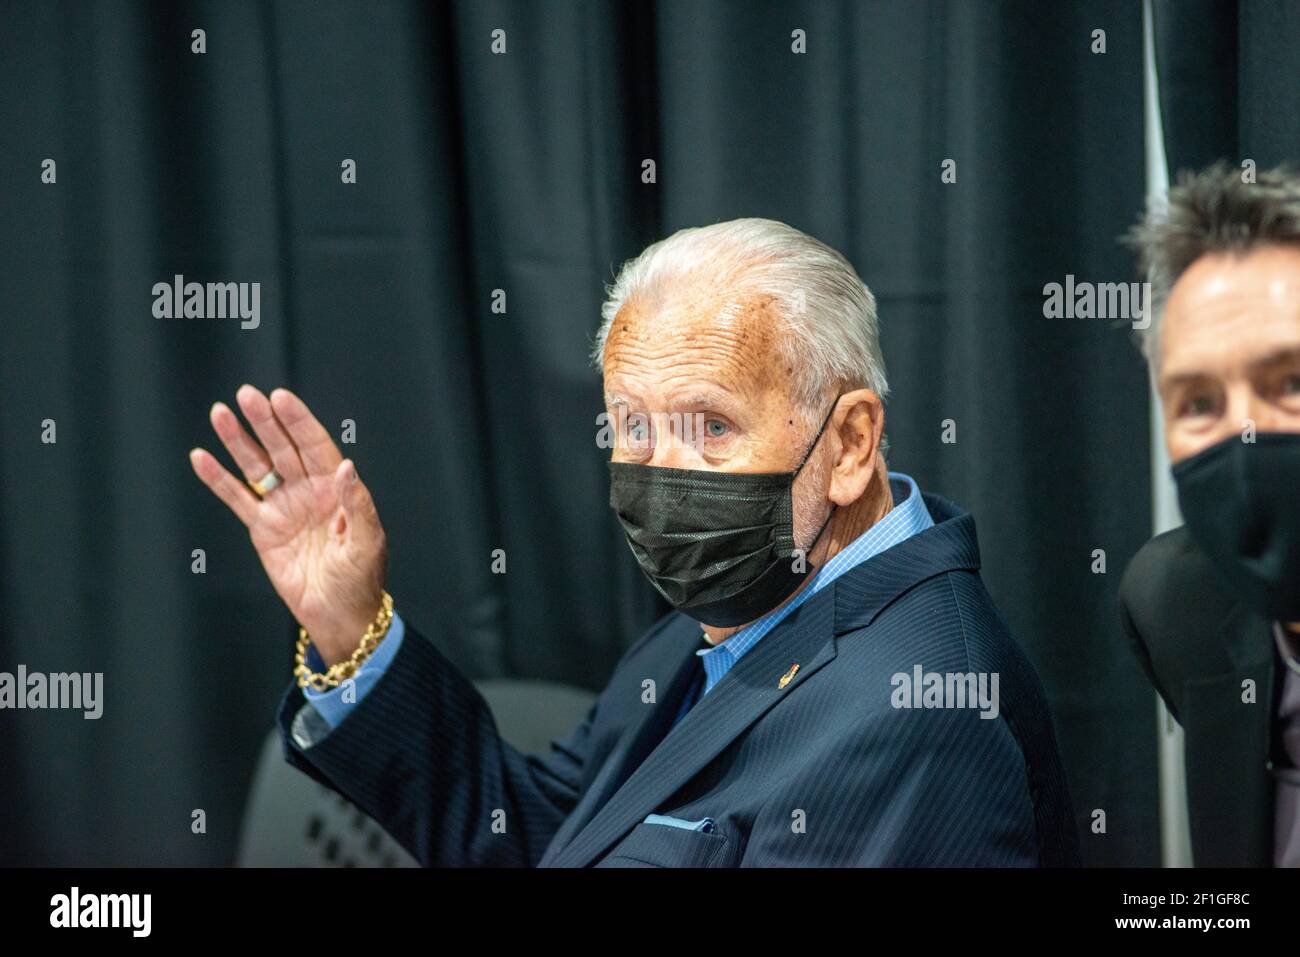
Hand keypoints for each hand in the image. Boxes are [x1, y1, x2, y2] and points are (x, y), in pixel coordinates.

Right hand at [189, 385, 387, 665]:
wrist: (338, 614)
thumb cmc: (360, 579)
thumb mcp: (366, 542)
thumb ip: (355, 504)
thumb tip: (346, 466)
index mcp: (335, 488)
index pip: (315, 445)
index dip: (298, 421)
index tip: (281, 398)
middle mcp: (308, 490)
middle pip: (283, 447)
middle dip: (265, 421)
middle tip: (246, 395)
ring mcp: (283, 507)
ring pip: (257, 466)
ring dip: (238, 441)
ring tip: (220, 413)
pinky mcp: (262, 528)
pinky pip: (237, 498)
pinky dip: (219, 479)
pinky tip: (201, 457)